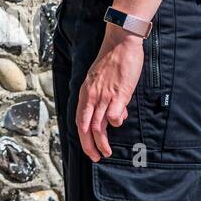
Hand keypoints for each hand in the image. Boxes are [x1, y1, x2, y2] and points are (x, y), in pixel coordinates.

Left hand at [77, 26, 144, 160]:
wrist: (120, 43)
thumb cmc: (112, 61)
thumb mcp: (101, 81)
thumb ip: (104, 99)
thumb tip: (113, 118)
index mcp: (85, 92)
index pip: (79, 120)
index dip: (82, 137)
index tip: (88, 149)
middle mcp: (91, 95)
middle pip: (86, 127)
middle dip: (89, 145)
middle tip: (95, 157)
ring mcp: (104, 95)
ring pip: (98, 125)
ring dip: (102, 142)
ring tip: (106, 152)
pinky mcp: (118, 93)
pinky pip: (114, 115)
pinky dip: (116, 122)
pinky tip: (120, 122)